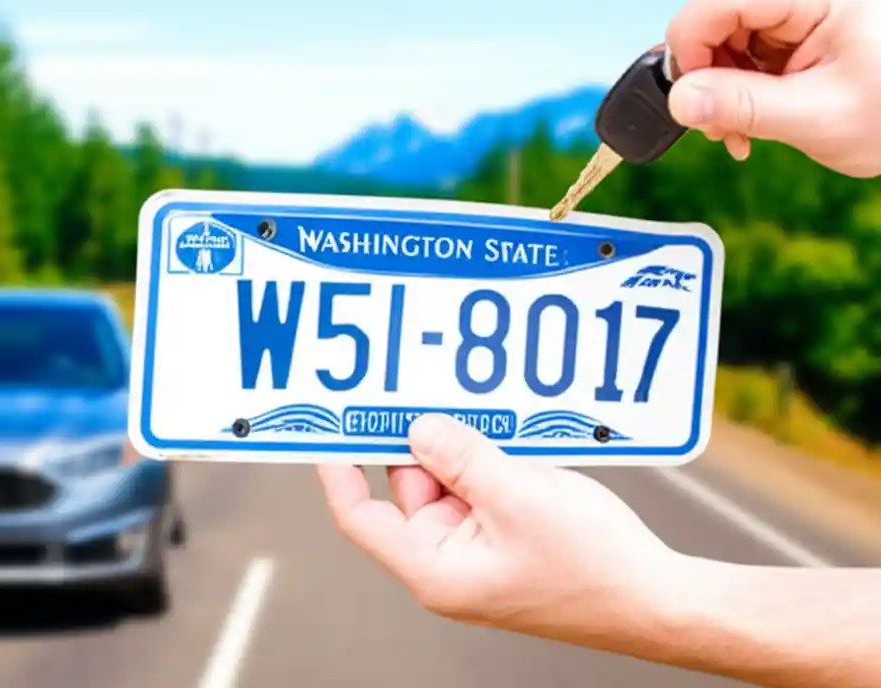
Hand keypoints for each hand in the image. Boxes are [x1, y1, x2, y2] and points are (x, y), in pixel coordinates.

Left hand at [316, 414, 680, 641]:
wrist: (659, 600)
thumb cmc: (595, 569)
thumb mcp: (519, 498)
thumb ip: (463, 458)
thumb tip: (419, 428)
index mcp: (435, 567)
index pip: (361, 516)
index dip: (337, 469)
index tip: (324, 425)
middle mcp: (449, 559)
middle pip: (407, 486)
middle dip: (411, 438)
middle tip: (407, 384)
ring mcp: (480, 546)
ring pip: (449, 479)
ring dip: (457, 442)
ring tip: (465, 397)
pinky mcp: (509, 532)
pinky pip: (482, 483)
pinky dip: (486, 454)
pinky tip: (500, 421)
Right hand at [665, 0, 880, 175]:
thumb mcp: (816, 118)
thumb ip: (742, 106)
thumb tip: (679, 100)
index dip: (693, 42)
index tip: (694, 95)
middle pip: (713, 11)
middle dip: (702, 69)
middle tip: (714, 120)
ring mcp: (790, 10)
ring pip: (714, 33)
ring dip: (712, 86)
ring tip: (735, 127)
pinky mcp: (782, 33)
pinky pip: (730, 50)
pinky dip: (726, 89)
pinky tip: (743, 119)